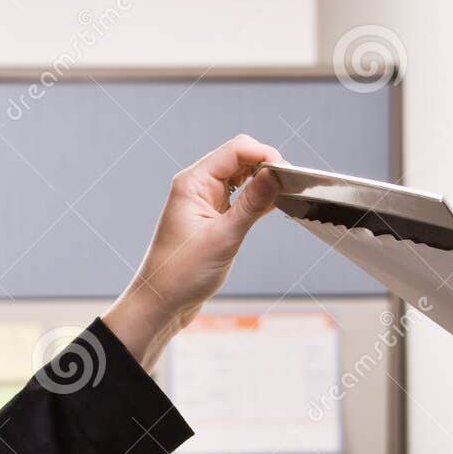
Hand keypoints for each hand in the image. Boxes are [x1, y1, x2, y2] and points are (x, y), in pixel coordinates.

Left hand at [103, 134, 285, 368]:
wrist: (161, 303)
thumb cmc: (181, 274)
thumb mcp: (224, 237)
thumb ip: (252, 203)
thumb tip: (276, 173)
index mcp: (193, 183)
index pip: (236, 150)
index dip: (265, 155)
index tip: (288, 172)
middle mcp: (197, 187)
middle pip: (240, 159)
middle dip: (266, 166)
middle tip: (291, 185)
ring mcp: (204, 202)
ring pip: (241, 178)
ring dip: (263, 182)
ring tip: (286, 195)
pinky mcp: (211, 219)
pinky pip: (239, 198)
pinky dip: (257, 199)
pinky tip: (273, 205)